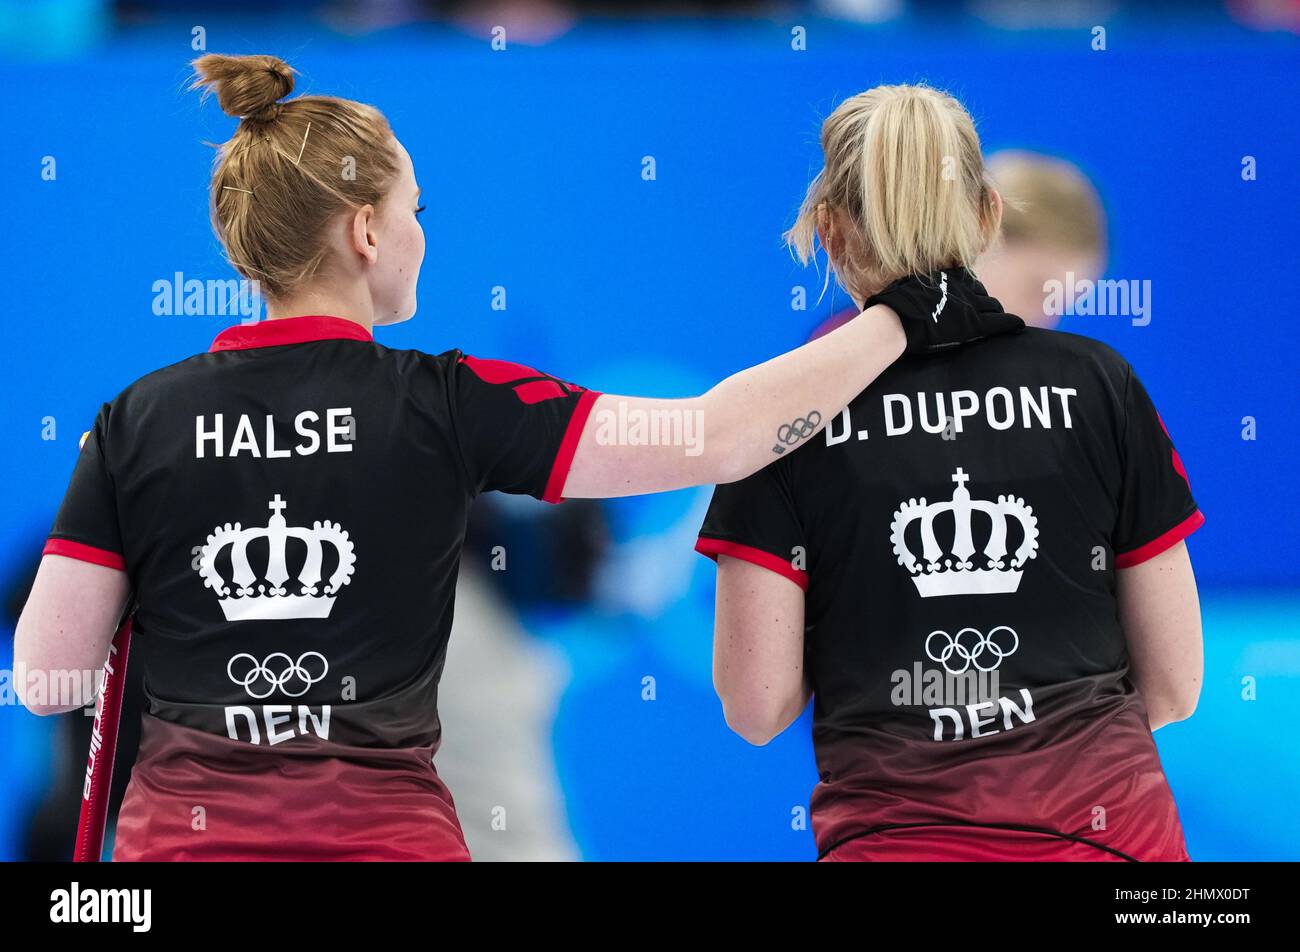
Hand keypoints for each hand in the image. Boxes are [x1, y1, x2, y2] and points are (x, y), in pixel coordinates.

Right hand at [865, 268, 1023, 354]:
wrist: (894, 322)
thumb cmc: (888, 305)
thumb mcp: (896, 283)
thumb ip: (904, 279)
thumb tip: (877, 263)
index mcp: (946, 274)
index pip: (968, 281)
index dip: (969, 294)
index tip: (970, 302)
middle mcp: (962, 285)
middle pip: (982, 293)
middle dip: (984, 304)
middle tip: (986, 314)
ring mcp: (969, 303)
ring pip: (992, 306)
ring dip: (994, 314)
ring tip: (998, 323)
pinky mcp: (974, 322)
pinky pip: (1000, 320)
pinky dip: (1010, 323)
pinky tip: (1018, 326)